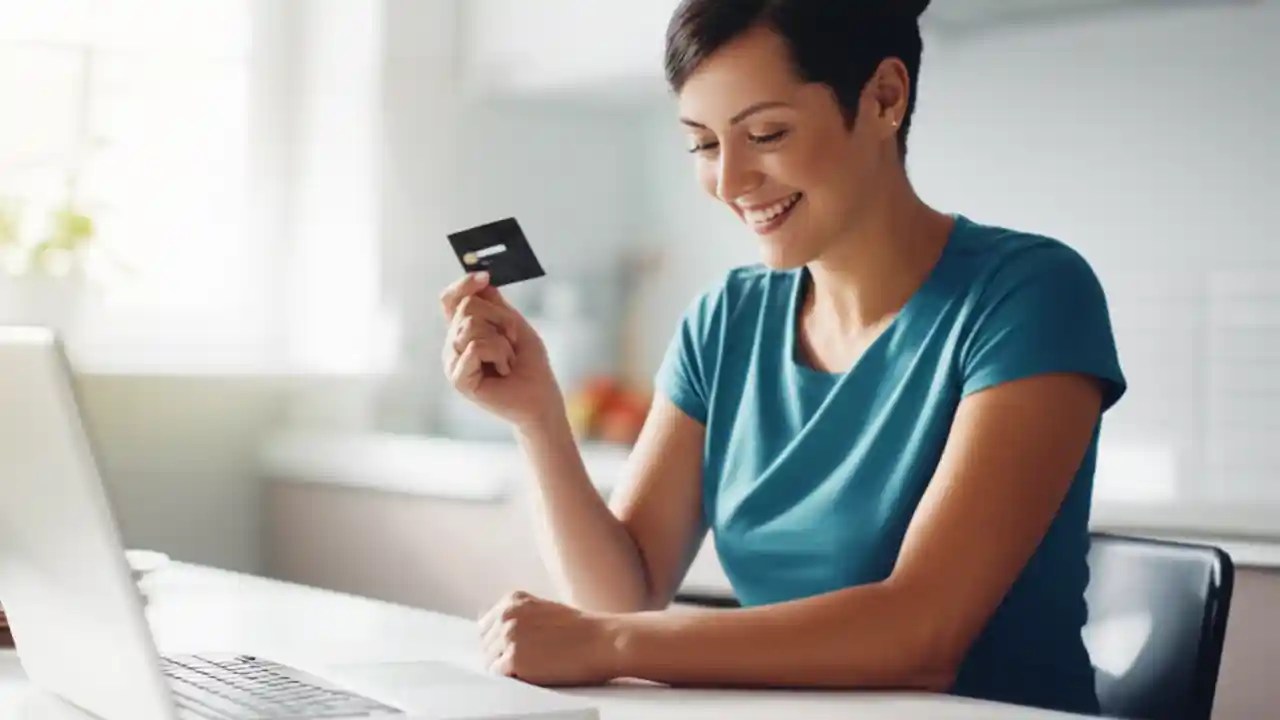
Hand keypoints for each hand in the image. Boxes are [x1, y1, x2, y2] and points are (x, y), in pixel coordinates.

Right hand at [440, 273, 562, 429]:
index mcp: (464, 330)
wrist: (541, 398)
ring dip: (501, 339)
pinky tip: (503, 369)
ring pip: (470, 325)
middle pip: (466, 307)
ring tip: (507, 359)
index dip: (464, 285)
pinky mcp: (458, 378)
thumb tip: (481, 279)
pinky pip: (476, 347)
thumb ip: (496, 305)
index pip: (450, 299)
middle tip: (512, 339)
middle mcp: (454, 344)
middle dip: (499, 317)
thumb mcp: (515, 325)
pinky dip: (499, 354)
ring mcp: (453, 361)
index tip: (484, 277)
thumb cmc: (530, 365)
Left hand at [477, 591, 620, 685]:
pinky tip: (535, 673)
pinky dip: (514, 678)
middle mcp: (506, 614)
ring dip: (508, 668)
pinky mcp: (514, 659)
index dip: (500, 641)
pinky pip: (500, 676)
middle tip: (532, 659)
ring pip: (490, 662)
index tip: (520, 648)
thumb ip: (518, 617)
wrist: (604, 641)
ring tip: (537, 665)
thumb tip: (490, 629)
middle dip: (502, 655)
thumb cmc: (582, 630)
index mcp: (513, 600)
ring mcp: (508, 636)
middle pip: (486, 645)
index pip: (486, 626)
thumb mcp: (544, 611)